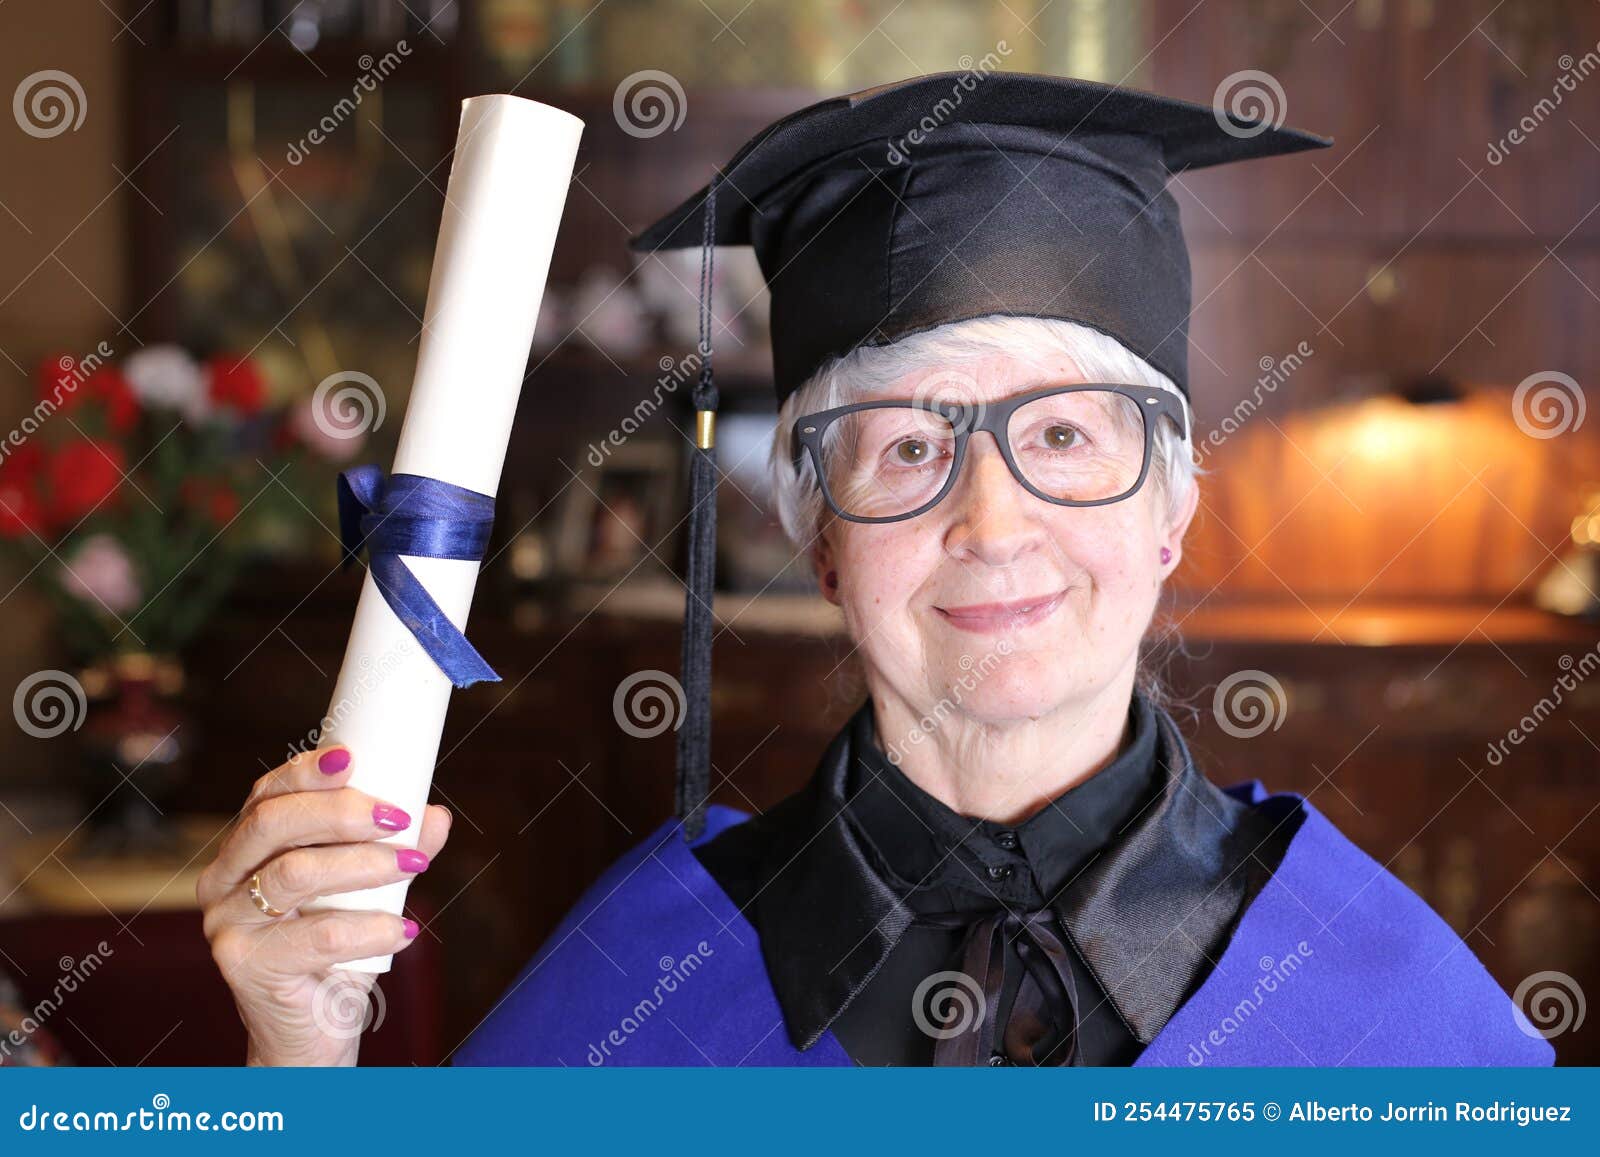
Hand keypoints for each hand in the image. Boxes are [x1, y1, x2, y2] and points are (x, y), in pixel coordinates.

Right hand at [196, 745, 451, 1065]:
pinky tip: (402, 930)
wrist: (312, 1035)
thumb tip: (435, 816)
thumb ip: (393, 854)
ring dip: (364, 864)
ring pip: (295, 873)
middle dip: (341, 811)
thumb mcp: (365, 896)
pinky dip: (370, 928)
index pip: (266, 796)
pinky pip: (318, 937)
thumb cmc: (334, 955)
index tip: (352, 757)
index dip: (306, 771)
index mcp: (245, 852)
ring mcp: (228, 925)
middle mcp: (224, 882)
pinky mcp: (246, 967)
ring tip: (413, 868)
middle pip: (273, 823)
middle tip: (398, 817)